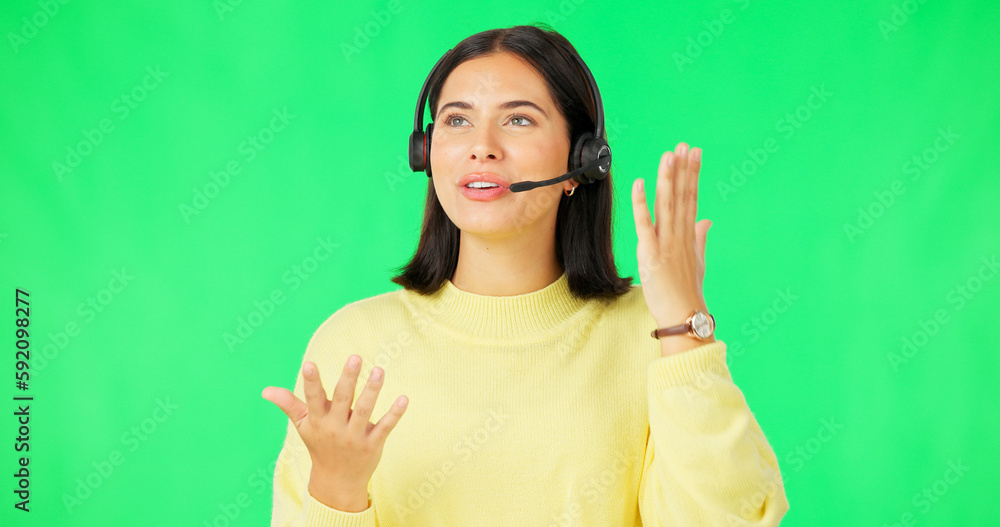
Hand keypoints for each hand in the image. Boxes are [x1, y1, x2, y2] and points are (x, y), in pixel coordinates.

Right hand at [262, 356, 407, 507]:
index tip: (309, 364)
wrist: (337, 481)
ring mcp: (355, 437)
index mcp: (318, 420)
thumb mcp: (303, 426)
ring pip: (365, 411)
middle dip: (348, 378)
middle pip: (343, 400)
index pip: (313, 398)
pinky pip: (385, 427)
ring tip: (379, 370)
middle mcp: (335, 428)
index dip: (311, 382)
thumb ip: (289, 405)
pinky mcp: (373, 444)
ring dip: (372, 390)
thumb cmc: (320, 445)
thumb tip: (266, 390)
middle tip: (355, 357)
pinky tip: (404, 398)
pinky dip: (395, 413)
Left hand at [630, 142, 711, 326]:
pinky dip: (641, 203)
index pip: (691, 197)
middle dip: (683, 169)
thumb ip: (701, 238)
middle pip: (682, 196)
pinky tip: (639, 183)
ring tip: (669, 155)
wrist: (683, 315)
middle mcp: (679, 235)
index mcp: (689, 235)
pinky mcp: (650, 253)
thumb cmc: (688, 291)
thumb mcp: (697, 261)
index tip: (694, 153)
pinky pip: (644, 224)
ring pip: (667, 204)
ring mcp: (666, 243)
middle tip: (684, 145)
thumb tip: (707, 220)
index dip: (692, 174)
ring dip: (667, 178)